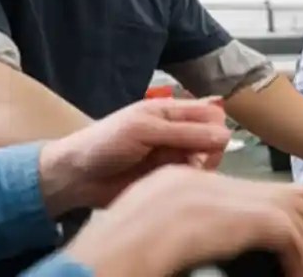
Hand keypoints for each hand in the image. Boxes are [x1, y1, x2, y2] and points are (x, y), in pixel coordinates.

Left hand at [37, 97, 229, 214]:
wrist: (77, 176)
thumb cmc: (105, 143)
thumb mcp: (143, 130)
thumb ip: (183, 132)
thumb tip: (225, 136)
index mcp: (171, 112)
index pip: (212, 114)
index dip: (216, 129)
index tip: (207, 146)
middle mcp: (177, 134)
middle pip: (214, 140)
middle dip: (210, 153)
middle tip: (193, 165)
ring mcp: (173, 158)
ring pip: (207, 163)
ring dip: (200, 171)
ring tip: (179, 178)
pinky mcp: (168, 181)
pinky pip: (192, 182)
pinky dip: (190, 185)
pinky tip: (175, 190)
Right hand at [65, 166, 302, 276]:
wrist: (89, 267)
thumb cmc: (113, 264)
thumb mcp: (158, 245)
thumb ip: (191, 239)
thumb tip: (220, 247)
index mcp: (183, 188)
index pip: (254, 190)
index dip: (294, 210)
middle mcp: (199, 184)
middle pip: (281, 191)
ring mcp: (211, 197)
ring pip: (292, 209)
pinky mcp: (224, 217)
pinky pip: (285, 231)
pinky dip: (301, 256)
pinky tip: (301, 276)